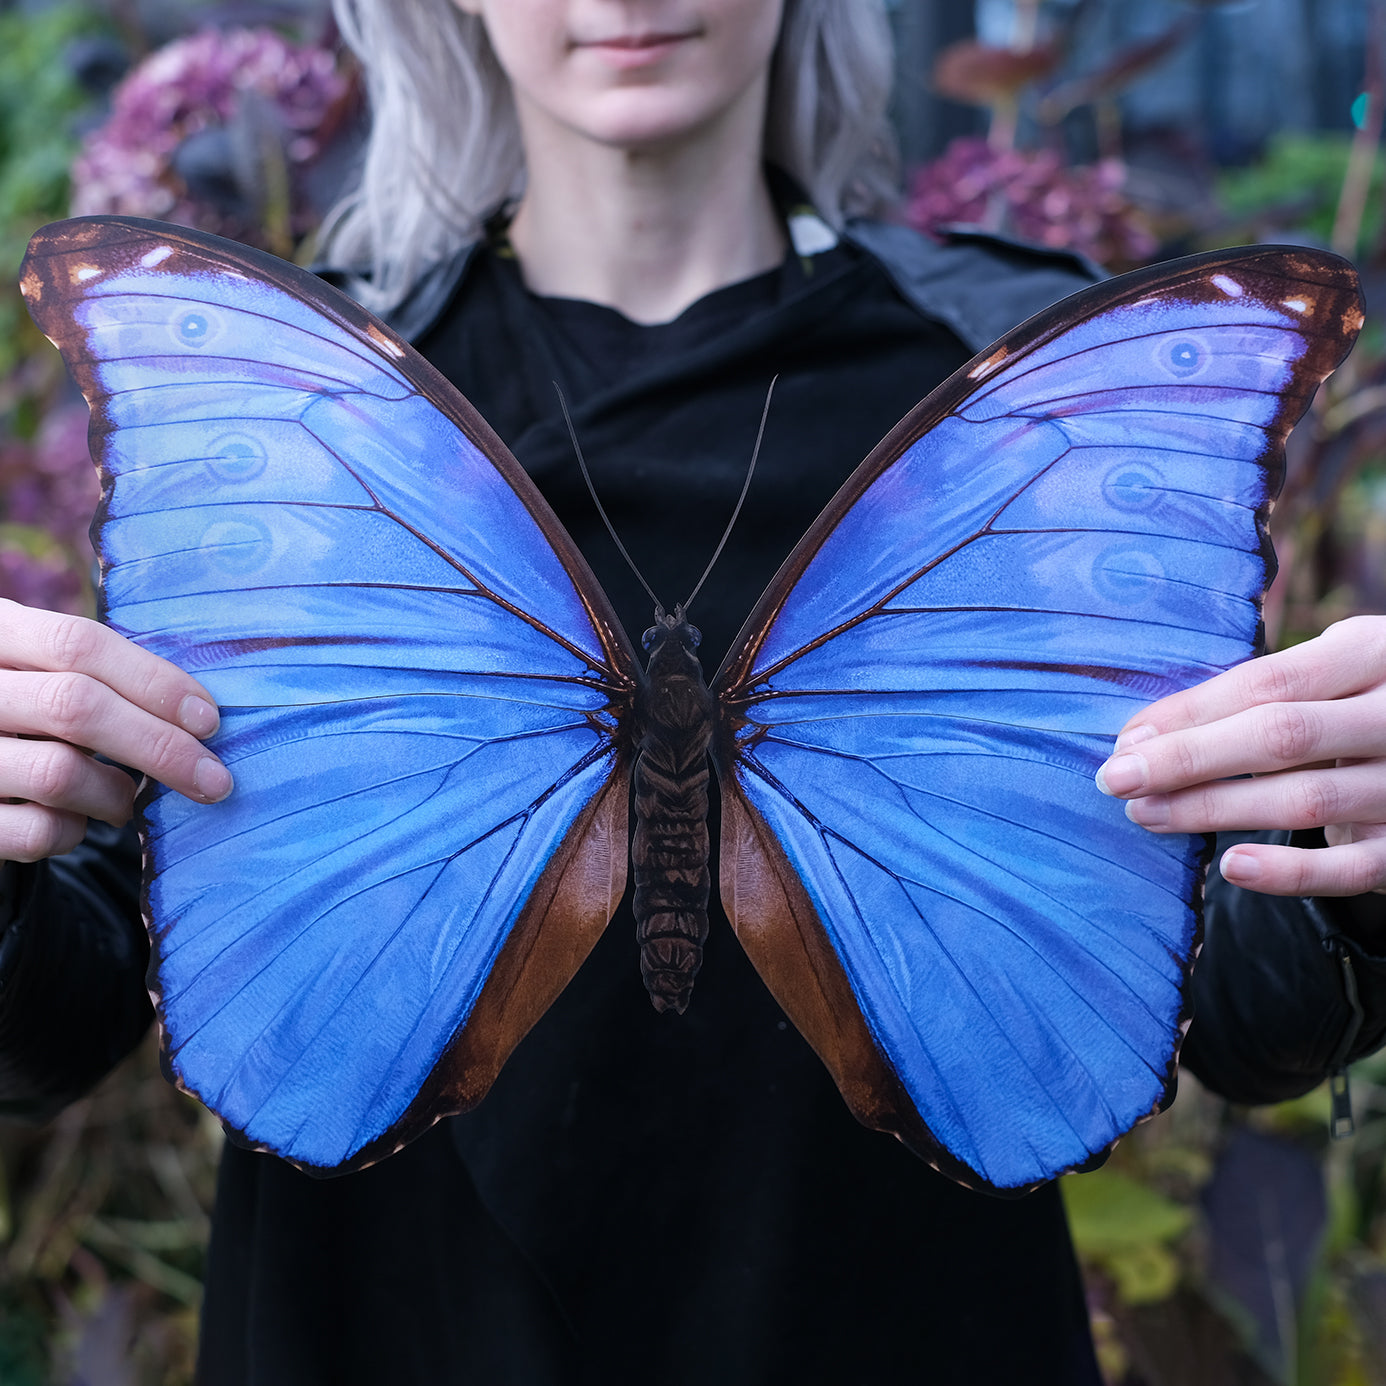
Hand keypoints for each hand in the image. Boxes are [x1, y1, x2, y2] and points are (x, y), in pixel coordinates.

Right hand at [0, 599, 230, 863]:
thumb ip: (90, 673)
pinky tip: (74, 824)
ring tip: (127, 801)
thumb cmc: (13, 711)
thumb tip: (196, 712)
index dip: (153, 681)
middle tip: (213, 780)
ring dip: (116, 794)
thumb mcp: (31, 667)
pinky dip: (71, 834)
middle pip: (76, 707)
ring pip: (57, 772)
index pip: (78, 644)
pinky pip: (34, 831)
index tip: (209, 720)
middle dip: (159, 746)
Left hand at [1095, 615, 1385, 896]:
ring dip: (1214, 809)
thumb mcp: (1328, 674)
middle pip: (1281, 735)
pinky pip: (1350, 867)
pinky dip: (1288, 871)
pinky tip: (1231, 867)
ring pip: (1306, 798)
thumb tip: (1143, 736)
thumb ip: (1259, 692)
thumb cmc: (1355, 708)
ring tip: (1147, 815)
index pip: (1267, 682)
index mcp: (1372, 654)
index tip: (1126, 741)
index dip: (1191, 712)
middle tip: (1116, 780)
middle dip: (1187, 759)